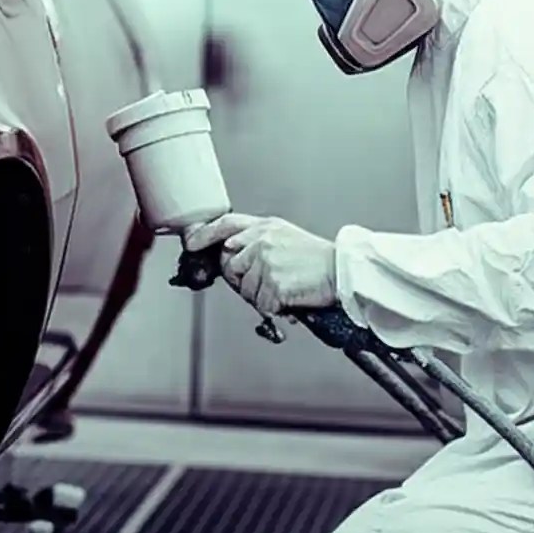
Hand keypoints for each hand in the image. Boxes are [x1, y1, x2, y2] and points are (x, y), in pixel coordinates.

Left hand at [184, 214, 337, 316]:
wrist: (341, 271)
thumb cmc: (317, 258)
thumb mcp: (285, 236)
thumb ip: (257, 240)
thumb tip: (232, 252)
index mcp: (264, 227)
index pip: (226, 225)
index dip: (205, 234)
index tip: (191, 242)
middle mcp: (261, 241)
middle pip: (230, 266)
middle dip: (243, 279)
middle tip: (268, 282)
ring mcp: (265, 263)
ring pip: (244, 289)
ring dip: (261, 295)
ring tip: (284, 287)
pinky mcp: (272, 284)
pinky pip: (261, 304)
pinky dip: (274, 307)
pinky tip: (289, 297)